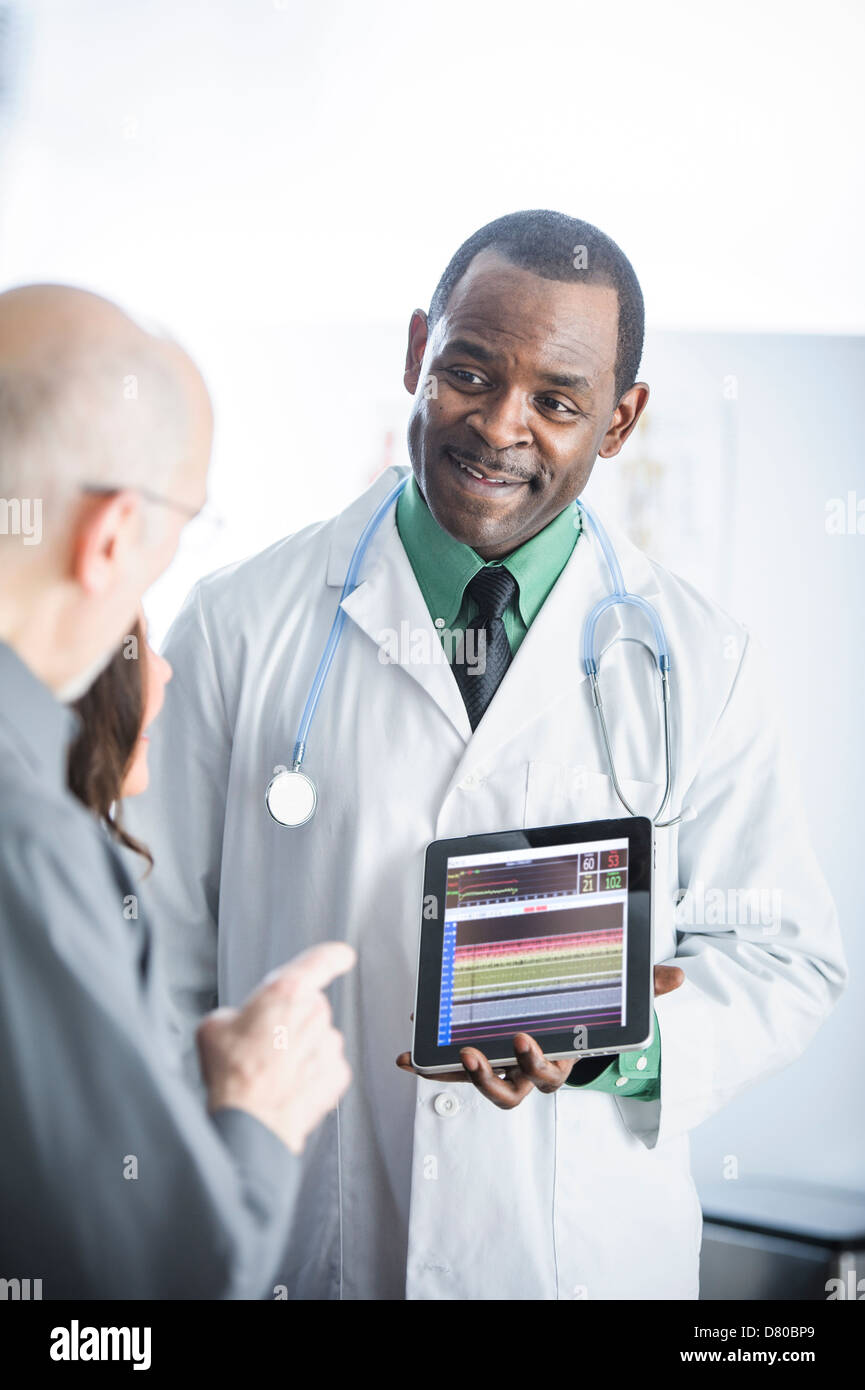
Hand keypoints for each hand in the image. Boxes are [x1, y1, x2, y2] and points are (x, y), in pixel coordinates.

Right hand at [197, 941, 355, 1153]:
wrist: (251, 1122)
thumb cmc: (232, 1075)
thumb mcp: (214, 1028)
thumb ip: (236, 1014)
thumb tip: (238, 1023)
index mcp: (286, 992)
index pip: (319, 961)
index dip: (332, 956)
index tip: (342, 955)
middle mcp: (314, 1013)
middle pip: (309, 1006)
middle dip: (291, 1021)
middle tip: (263, 1044)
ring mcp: (328, 1045)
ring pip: (318, 1037)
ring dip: (300, 1049)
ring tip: (271, 1071)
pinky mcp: (337, 1073)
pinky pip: (325, 1065)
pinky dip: (310, 1073)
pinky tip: (287, 1085)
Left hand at [395, 962, 684, 1110]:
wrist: (578, 1025)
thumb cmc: (597, 1016)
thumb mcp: (621, 1000)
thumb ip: (647, 988)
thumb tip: (678, 977)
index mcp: (562, 1061)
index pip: (550, 1075)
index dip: (536, 1063)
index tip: (523, 1039)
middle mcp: (529, 1072)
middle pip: (509, 1091)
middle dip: (488, 1078)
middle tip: (473, 1053)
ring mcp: (503, 1067)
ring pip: (476, 1082)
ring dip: (450, 1073)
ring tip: (422, 1058)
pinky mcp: (480, 1056)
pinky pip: (453, 1066)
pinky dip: (429, 1062)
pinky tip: (406, 1054)